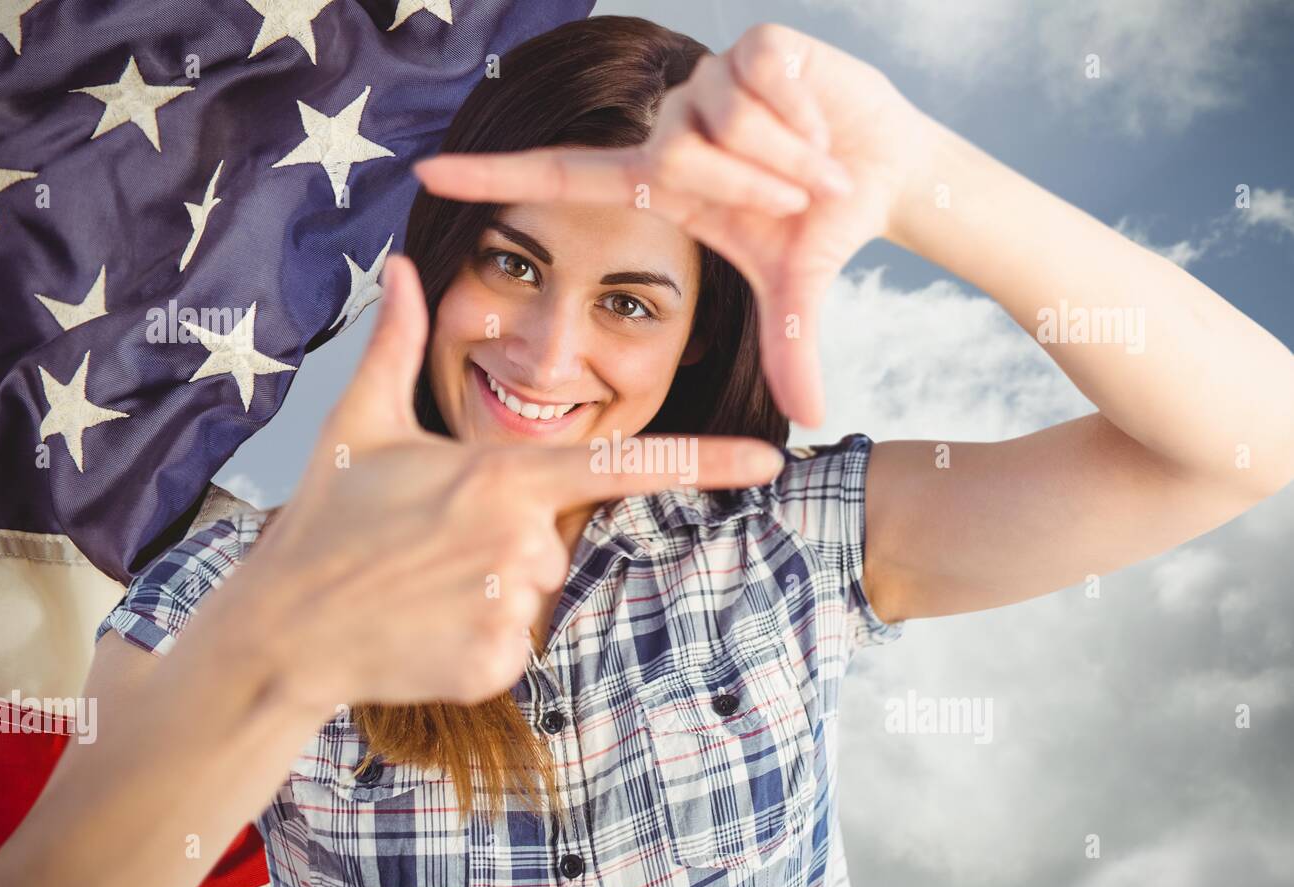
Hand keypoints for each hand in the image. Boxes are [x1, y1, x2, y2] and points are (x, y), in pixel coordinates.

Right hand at [198, 256, 783, 709]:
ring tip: (423, 588)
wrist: (281, 629)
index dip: (704, 462)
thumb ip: (398, 345)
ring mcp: (510, 606)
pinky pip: (514, 645)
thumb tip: (405, 268)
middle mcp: (519, 539)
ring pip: (537, 594)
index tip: (770, 461)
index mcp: (502, 474)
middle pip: (558, 541)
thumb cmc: (325, 519)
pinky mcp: (497, 663)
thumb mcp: (360, 426)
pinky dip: (477, 639)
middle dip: (509, 544)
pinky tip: (425, 629)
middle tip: (431, 547)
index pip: (622, 465)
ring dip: (491, 591)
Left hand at [414, 23, 932, 427]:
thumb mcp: (793, 290)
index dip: (497, 177)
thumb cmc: (821, 226)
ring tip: (819, 166)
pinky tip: (825, 125)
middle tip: (804, 201)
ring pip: (725, 117)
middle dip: (752, 185)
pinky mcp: (754, 45)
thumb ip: (791, 348)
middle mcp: (672, 127)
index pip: (560, 175)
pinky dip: (808, 115)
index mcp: (661, 184)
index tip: (425, 176)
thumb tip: (812, 419)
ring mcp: (709, 82)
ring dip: (790, 157)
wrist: (883, 171)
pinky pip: (764, 79)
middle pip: (676, 155)